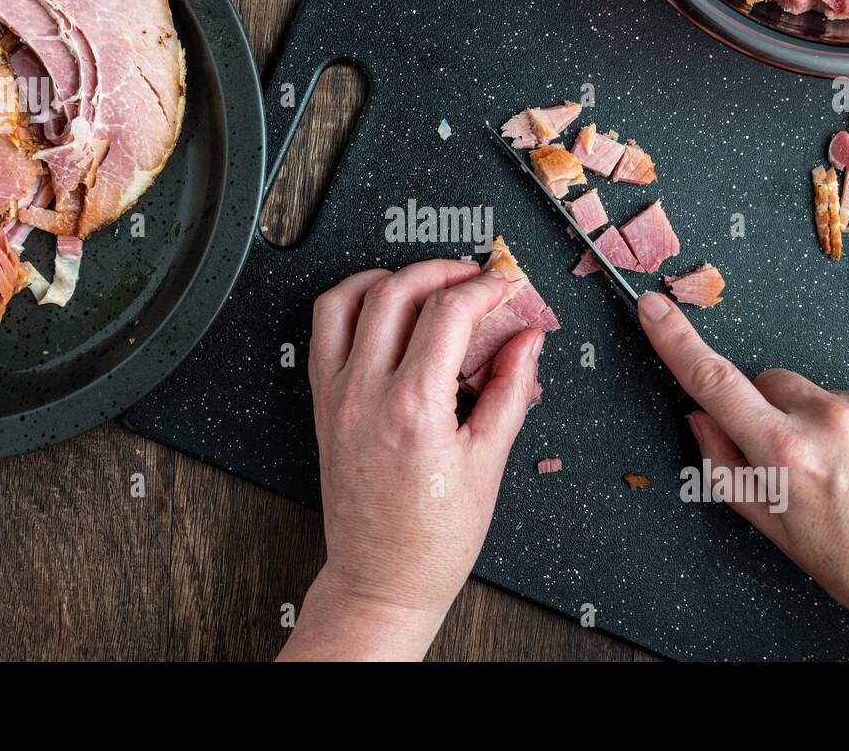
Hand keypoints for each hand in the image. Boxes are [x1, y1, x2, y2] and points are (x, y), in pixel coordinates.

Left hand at [278, 260, 543, 660]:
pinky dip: (352, 303)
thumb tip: (526, 340)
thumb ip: (510, 389)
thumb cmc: (432, 538)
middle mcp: (366, 394)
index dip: (485, 288)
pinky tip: (382, 310)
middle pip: (397, 291)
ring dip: (389, 276)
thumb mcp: (489, 462)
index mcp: (414, 408)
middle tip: (474, 279)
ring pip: (347, 299)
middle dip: (442, 270)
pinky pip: (324, 331)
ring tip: (425, 284)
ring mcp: (336, 396)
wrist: (382, 578)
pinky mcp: (322, 404)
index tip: (504, 287)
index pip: (449, 312)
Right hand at [638, 291, 848, 661]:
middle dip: (768, 411)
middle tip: (796, 465)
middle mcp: (828, 420)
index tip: (654, 308)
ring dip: (818, 422)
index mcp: (786, 454)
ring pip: (816, 394)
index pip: (716, 383)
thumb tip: (699, 417)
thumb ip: (724, 468)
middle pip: (768, 383)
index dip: (676, 342)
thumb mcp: (774, 530)